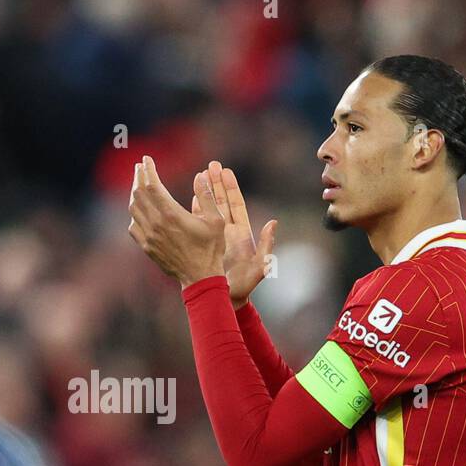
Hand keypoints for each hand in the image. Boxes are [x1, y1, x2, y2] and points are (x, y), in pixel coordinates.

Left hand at [128, 155, 224, 286]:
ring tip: (139, 184)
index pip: (152, 185)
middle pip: (139, 194)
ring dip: (135, 193)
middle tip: (141, 167)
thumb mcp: (217, 220)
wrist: (199, 277)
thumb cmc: (211, 249)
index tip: (146, 159)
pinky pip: (133, 225)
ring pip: (134, 209)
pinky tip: (139, 209)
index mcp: (171, 214)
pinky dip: (135, 213)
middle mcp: (156, 224)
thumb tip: (200, 175)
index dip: (148, 170)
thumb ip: (207, 196)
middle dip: (139, 177)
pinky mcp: (147, 247)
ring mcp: (149, 236)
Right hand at [193, 161, 277, 309]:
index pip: (235, 205)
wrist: (227, 299)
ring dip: (206, 193)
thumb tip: (273, 223)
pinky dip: (196, 210)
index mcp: (241, 234)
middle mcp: (229, 232)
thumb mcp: (260, 267)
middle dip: (217, 183)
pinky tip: (192, 197)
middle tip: (211, 165)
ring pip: (210, 210)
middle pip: (222, 202)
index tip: (225, 170)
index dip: (230, 187)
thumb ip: (267, 246)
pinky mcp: (205, 244)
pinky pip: (200, 223)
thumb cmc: (244, 287)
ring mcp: (216, 237)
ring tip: (200, 175)